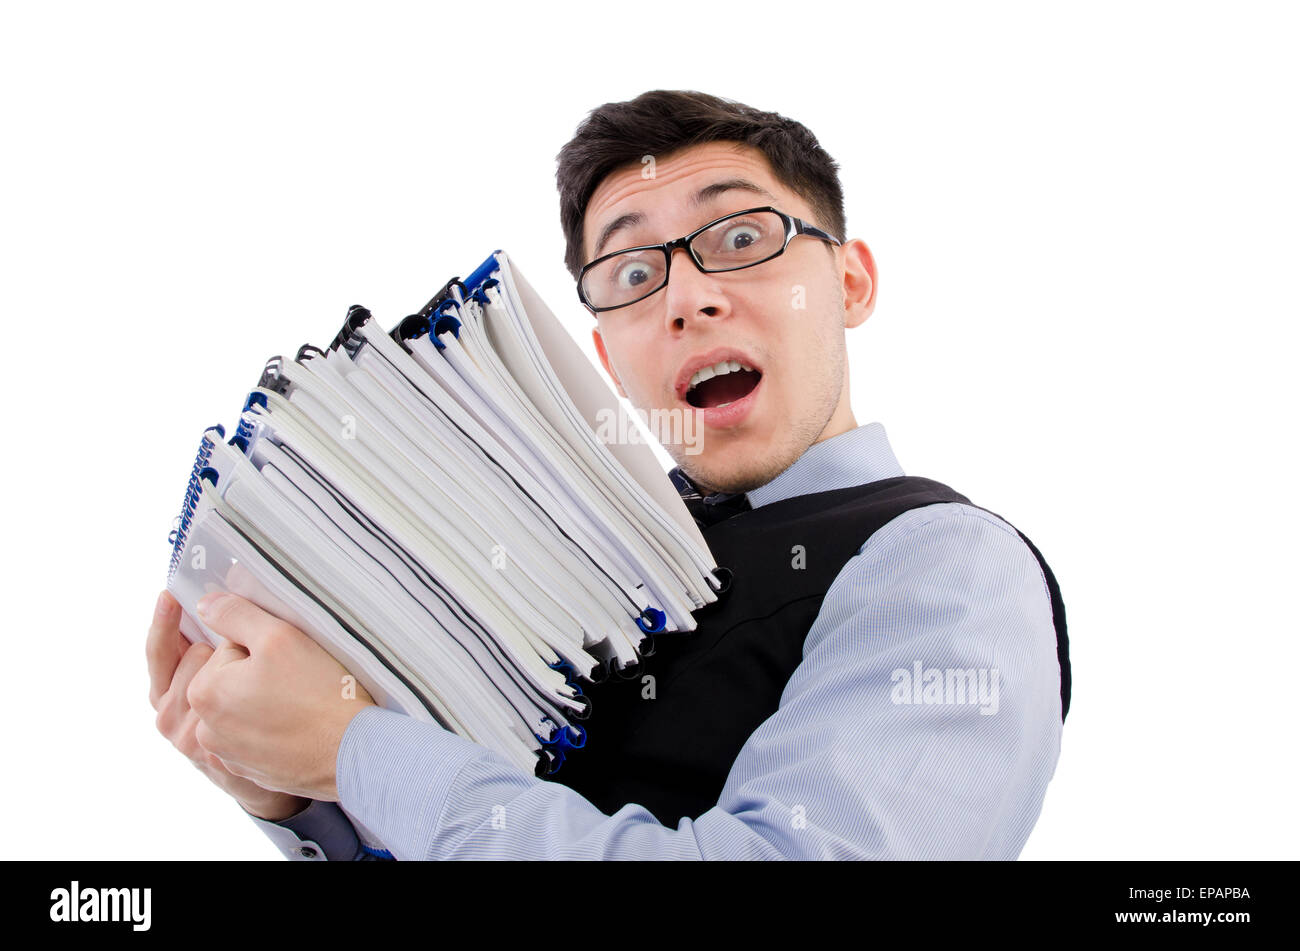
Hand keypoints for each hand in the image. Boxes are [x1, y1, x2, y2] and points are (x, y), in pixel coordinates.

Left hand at [147, 590, 307, 820]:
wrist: (353, 751)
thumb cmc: (318, 693)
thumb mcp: (278, 636)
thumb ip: (235, 614)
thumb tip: (205, 605)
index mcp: (203, 692)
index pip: (230, 648)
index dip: (263, 647)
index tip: (288, 661)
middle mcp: (205, 729)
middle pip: (234, 680)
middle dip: (261, 675)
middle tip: (298, 682)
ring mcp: (228, 755)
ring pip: (247, 708)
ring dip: (268, 702)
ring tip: (302, 705)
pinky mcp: (252, 771)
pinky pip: (260, 737)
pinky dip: (277, 730)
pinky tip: (302, 728)